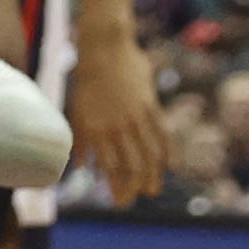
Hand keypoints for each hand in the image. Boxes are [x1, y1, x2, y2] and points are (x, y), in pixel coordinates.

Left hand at [72, 27, 163, 204]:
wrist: (104, 46)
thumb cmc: (87, 80)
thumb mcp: (77, 110)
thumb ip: (81, 140)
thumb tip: (82, 169)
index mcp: (97, 128)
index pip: (110, 168)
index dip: (117, 188)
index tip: (119, 202)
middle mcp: (117, 126)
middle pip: (132, 165)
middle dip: (135, 187)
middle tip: (136, 198)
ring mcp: (135, 115)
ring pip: (149, 154)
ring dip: (153, 175)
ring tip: (153, 189)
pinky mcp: (150, 104)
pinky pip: (162, 133)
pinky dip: (168, 152)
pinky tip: (171, 166)